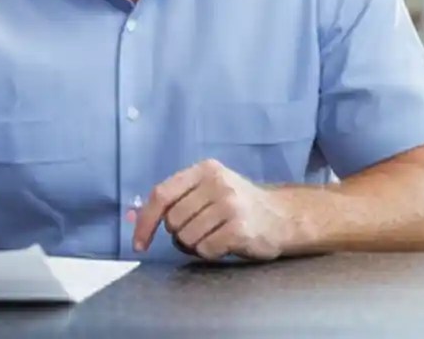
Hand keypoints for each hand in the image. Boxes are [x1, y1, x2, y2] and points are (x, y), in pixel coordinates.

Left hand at [132, 159, 292, 261]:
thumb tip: (139, 219)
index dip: (145, 220)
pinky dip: (210, 253)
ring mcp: (230, 205)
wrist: (283, 216)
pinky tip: (225, 244)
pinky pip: (205, 250)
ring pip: (187, 238)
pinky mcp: (240, 228)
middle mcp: (217, 183)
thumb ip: (180, 197)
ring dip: (195, 245)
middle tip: (200, 232)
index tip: (139, 242)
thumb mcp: (211, 188)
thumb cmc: (239, 206)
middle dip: (180, 235)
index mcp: (205, 170)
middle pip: (172, 221)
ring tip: (215, 236)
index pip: (161, 194)